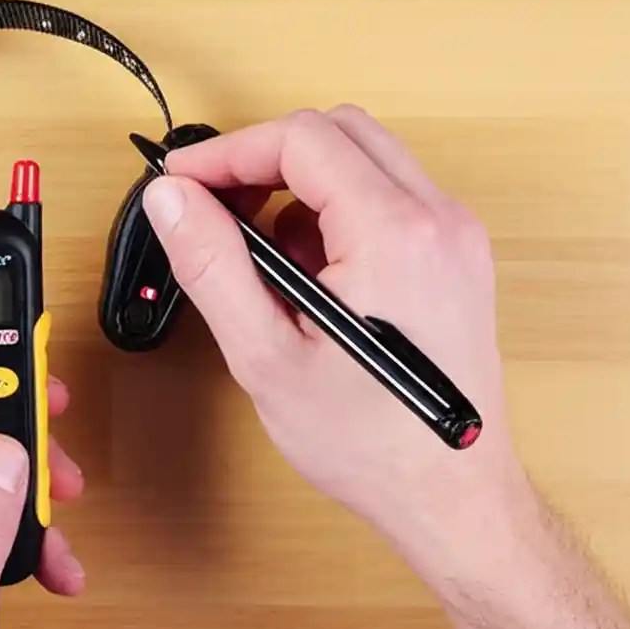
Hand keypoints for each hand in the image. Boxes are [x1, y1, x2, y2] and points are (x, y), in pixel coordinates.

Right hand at [146, 108, 629, 628]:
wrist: (451, 497)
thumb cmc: (371, 443)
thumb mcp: (267, 356)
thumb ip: (213, 265)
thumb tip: (172, 201)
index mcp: (395, 233)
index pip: (301, 139)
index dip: (228, 152)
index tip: (183, 184)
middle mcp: (439, 220)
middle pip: (339, 131)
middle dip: (265, 156)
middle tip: (214, 205)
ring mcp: (456, 237)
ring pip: (366, 158)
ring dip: (301, 183)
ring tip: (259, 251)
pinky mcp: (456, 258)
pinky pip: (390, 197)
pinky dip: (337, 210)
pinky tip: (307, 273)